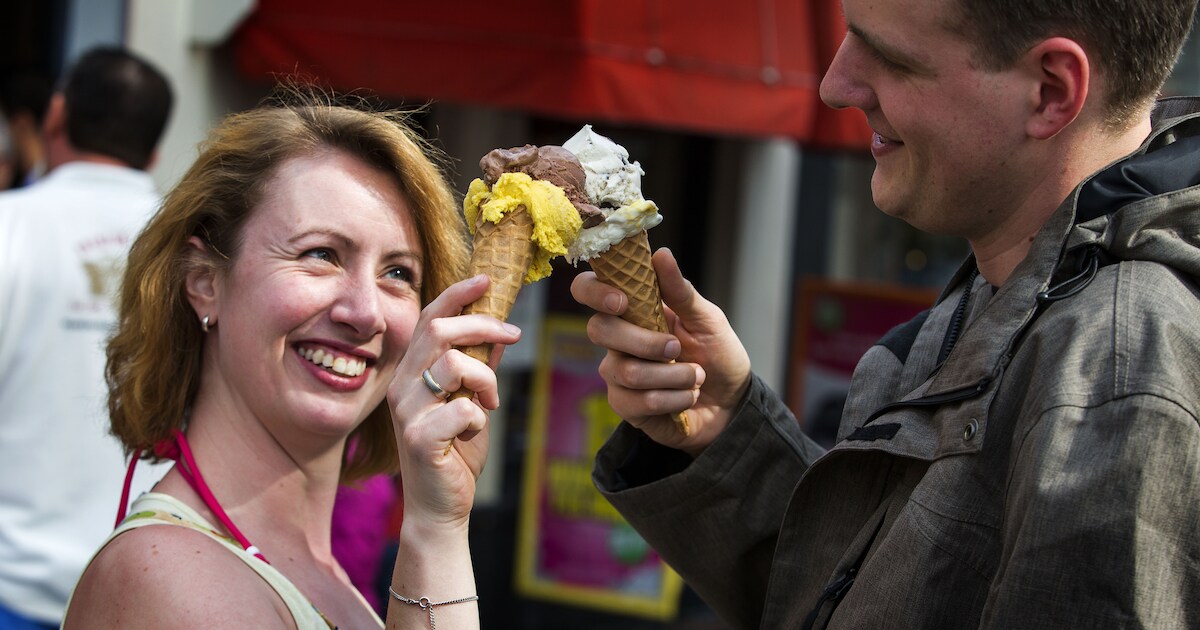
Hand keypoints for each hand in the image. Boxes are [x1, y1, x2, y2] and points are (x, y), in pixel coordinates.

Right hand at [387, 274, 520, 528]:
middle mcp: (402, 388)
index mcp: (411, 374)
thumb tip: (497, 331)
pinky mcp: (420, 439)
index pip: (428, 319)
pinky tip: (475, 430)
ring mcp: (407, 413)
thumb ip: (478, 367)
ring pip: (453, 364)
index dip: (457, 294)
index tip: (487, 279)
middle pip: (440, 331)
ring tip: (490, 401)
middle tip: (513, 334)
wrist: (442, 507)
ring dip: (485, 378)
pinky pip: (462, 408)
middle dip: (483, 325)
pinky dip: (480, 416)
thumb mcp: (472, 401)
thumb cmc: (456, 452)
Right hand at [571, 248, 750, 455]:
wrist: (732, 401)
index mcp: (632, 310)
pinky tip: (687, 397)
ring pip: (627, 372)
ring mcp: (617, 374)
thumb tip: (660, 254)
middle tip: (677, 348)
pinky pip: (639, 401)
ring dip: (674, 376)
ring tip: (697, 377)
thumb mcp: (707, 319)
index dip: (594, 292)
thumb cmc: (717, 354)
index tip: (621, 302)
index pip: (587, 290)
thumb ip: (680, 291)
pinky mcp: (625, 406)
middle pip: (600, 330)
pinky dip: (674, 399)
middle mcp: (616, 340)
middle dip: (646, 342)